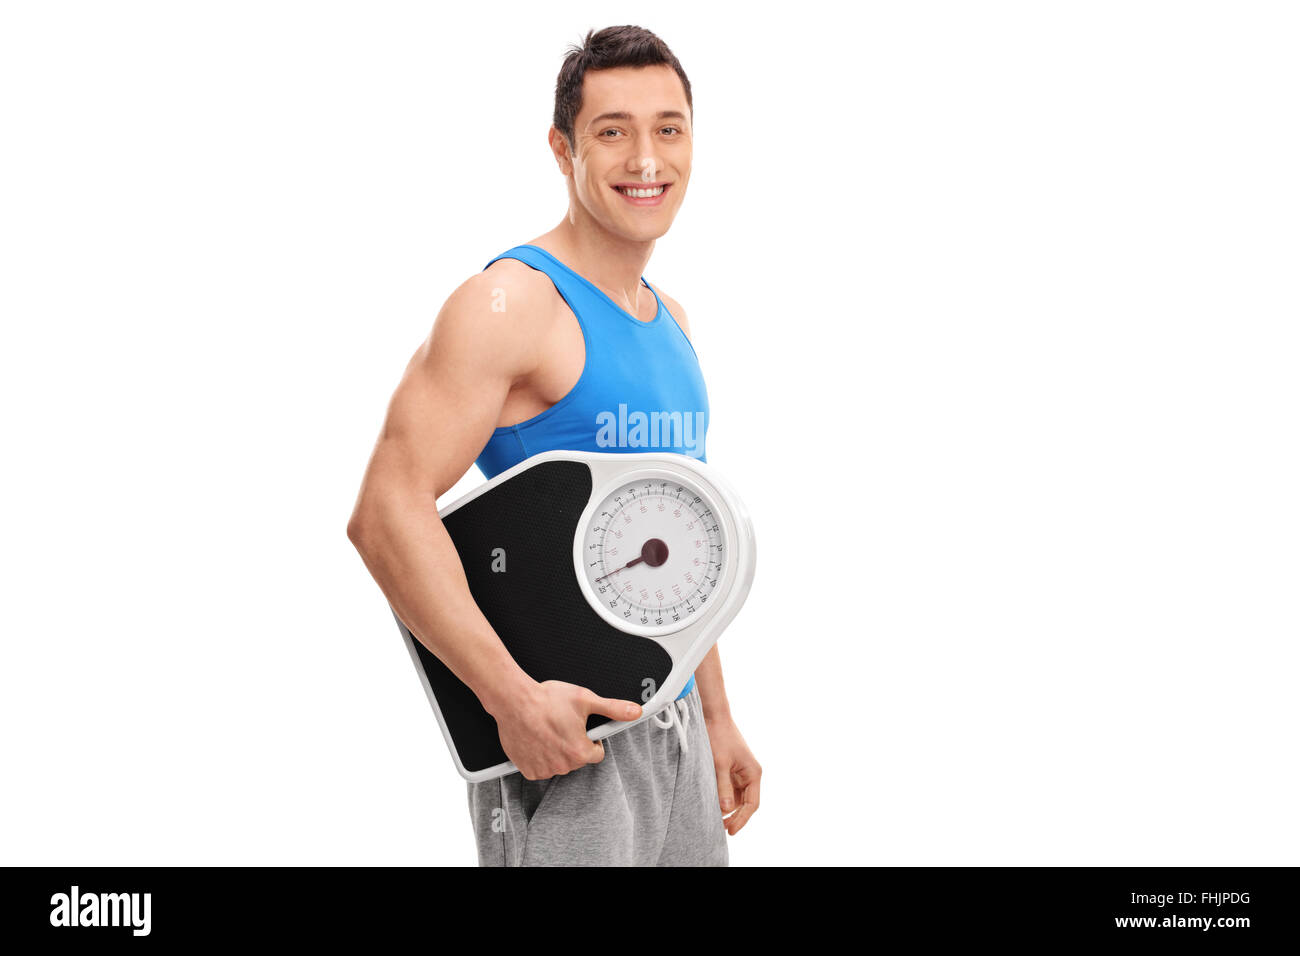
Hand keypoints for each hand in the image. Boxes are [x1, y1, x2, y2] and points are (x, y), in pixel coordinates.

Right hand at [489, 679, 641, 780]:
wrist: (514, 701)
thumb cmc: (546, 699)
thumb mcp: (585, 699)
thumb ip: (613, 708)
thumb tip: (635, 711)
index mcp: (580, 751)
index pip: (597, 754)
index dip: (591, 739)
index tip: (581, 729)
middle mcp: (563, 765)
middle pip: (577, 759)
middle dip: (573, 744)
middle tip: (562, 725)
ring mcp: (544, 769)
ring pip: (559, 763)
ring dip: (556, 751)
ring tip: (547, 729)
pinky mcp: (528, 770)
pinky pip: (541, 767)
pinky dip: (540, 757)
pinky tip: (536, 739)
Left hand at [705, 715, 760, 834]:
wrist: (713, 716)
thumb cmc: (718, 737)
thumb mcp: (719, 763)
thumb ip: (723, 787)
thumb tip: (727, 810)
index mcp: (753, 773)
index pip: (752, 804)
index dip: (742, 819)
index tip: (730, 831)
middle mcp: (750, 774)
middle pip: (745, 803)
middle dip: (734, 816)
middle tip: (720, 828)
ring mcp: (741, 771)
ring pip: (737, 797)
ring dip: (728, 807)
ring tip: (714, 818)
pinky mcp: (731, 768)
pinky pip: (730, 788)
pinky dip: (723, 797)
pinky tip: (713, 803)